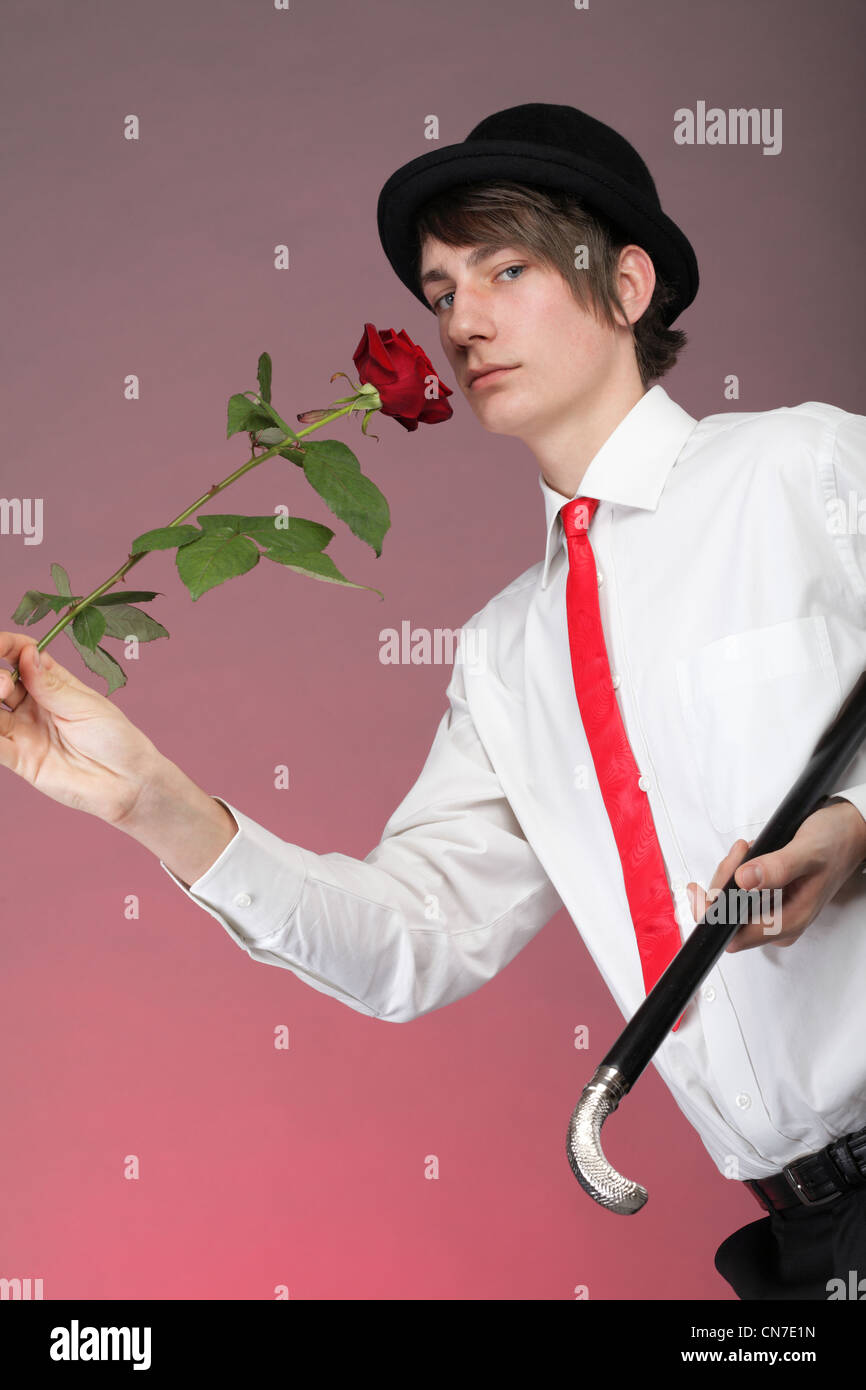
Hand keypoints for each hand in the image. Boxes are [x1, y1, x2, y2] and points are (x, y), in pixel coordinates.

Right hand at [0, 632, 163, 826]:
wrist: (127, 782)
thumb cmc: (116, 739)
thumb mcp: (86, 706)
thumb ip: (52, 685)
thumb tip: (27, 654)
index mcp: (53, 683)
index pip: (21, 654)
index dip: (6, 646)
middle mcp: (33, 704)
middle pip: (0, 681)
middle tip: (4, 686)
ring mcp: (24, 731)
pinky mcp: (20, 759)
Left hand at [686, 802, 865, 951]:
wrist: (851, 832)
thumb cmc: (836, 842)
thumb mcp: (808, 851)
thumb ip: (777, 867)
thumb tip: (744, 881)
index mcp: (790, 921)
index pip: (735, 934)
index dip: (714, 913)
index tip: (704, 886)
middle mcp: (780, 922)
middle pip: (728, 917)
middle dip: (724, 882)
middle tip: (740, 852)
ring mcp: (774, 911)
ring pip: (731, 902)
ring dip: (730, 873)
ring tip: (748, 849)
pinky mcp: (770, 899)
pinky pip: (739, 891)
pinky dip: (737, 871)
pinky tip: (750, 855)